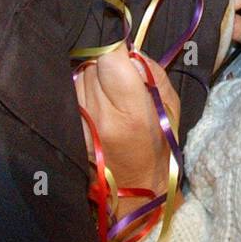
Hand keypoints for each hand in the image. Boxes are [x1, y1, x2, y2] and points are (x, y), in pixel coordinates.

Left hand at [74, 47, 179, 194]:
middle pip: (91, 65)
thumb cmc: (160, 145)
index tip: (123, 56)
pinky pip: (72, 96)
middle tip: (119, 79)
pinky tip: (97, 106)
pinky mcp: (70, 132)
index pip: (109, 58)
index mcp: (131, 111)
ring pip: (78, 77)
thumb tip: (128, 52)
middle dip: (104, 64)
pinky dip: (83, 94)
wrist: (138, 190)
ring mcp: (81, 127)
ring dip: (91, 78)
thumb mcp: (170, 106)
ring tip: (108, 95)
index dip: (116, 51)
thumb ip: (151, 72)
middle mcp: (101, 117)